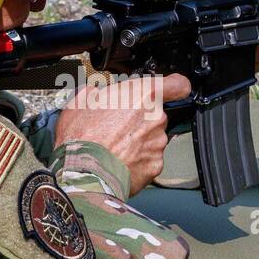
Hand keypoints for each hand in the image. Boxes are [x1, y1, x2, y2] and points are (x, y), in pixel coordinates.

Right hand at [54, 73, 191, 195]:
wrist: (82, 173)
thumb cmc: (82, 137)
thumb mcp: (81, 100)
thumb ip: (99, 91)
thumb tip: (97, 93)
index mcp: (142, 96)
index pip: (177, 85)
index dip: (175, 86)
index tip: (171, 89)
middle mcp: (156, 118)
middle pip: (156, 114)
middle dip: (140, 119)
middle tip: (117, 126)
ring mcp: (158, 143)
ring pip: (152, 138)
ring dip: (138, 141)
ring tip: (114, 147)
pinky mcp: (155, 165)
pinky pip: (149, 158)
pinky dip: (137, 160)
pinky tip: (118, 161)